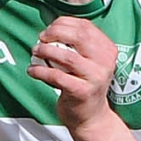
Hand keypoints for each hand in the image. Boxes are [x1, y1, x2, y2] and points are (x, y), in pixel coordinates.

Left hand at [28, 16, 117, 135]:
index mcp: (107, 50)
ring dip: (46, 51)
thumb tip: (50, 29)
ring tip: (36, 52)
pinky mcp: (82, 92)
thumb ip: (75, 45)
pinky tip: (32, 70)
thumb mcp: (88, 61)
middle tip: (41, 38)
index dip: (63, 23)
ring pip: (67, 56)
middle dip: (55, 33)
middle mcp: (105, 62)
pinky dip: (40, 71)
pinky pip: (57, 76)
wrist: (92, 116)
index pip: (85, 27)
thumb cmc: (85, 85)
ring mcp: (95, 77)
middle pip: (78, 36)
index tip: (49, 29)